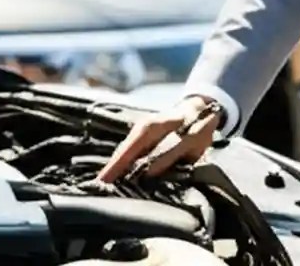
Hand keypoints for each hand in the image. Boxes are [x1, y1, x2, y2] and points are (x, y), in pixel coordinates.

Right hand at [96, 95, 222, 182]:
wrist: (200, 110)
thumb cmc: (196, 126)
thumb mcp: (188, 141)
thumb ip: (169, 155)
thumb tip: (148, 173)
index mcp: (148, 128)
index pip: (126, 151)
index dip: (114, 168)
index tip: (102, 182)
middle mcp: (140, 131)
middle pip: (121, 153)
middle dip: (110, 171)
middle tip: (99, 190)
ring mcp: (141, 135)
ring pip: (125, 155)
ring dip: (116, 170)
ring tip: (105, 188)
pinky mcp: (145, 141)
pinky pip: (132, 155)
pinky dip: (126, 167)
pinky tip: (122, 180)